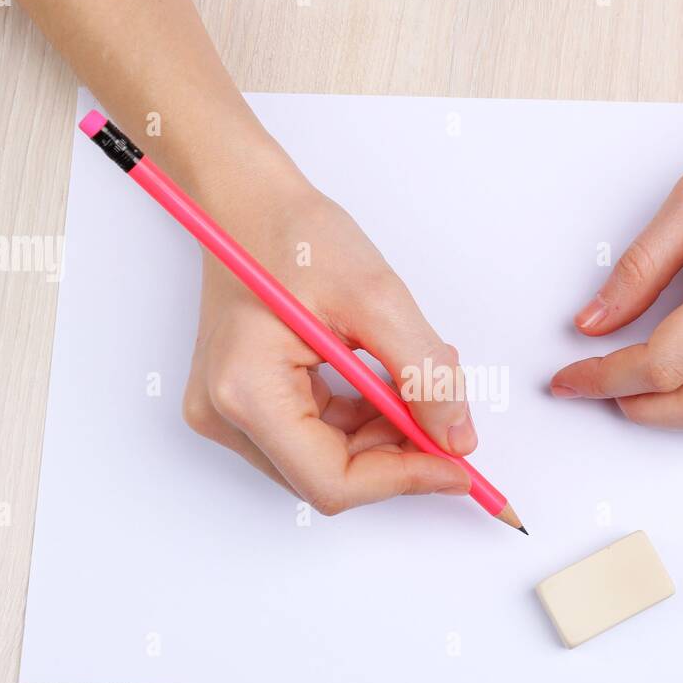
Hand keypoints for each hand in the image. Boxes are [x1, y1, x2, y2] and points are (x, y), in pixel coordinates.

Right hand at [182, 180, 476, 514]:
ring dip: (385, 434)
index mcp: (246, 391)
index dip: (403, 480)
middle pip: (329, 476)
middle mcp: (224, 415)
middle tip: (449, 418)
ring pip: (327, 459)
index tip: (457, 466)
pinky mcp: (242, 403)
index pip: (332, 481)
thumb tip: (456, 438)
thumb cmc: (295, 234)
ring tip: (420, 382)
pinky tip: (387, 381)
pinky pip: (315, 435)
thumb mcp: (377, 298)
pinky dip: (362, 418)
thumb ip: (424, 374)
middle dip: (398, 454)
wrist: (247, 201)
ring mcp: (227, 412)